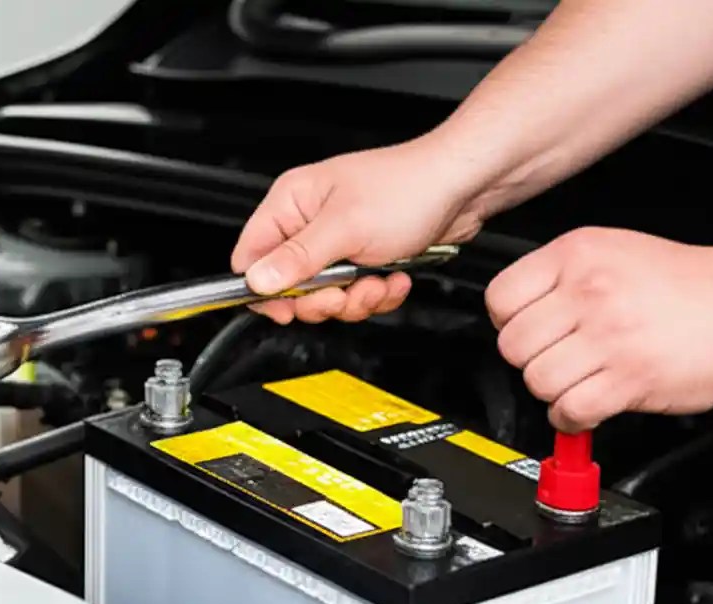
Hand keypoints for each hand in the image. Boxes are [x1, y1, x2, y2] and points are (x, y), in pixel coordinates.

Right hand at [232, 135, 490, 323]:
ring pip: (326, 296)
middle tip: (345, 293)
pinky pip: (355, 294)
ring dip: (356, 299)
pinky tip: (393, 279)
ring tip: (377, 282)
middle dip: (323, 299)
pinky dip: (377, 294)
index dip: (266, 288)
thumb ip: (298, 258)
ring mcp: (338, 241)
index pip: (252, 256)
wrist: (461, 188)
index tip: (289, 308)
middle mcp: (309, 221)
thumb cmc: (409, 187)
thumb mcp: (346, 228)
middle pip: (289, 285)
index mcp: (291, 202)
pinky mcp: (363, 257)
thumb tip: (257, 280)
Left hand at [485, 227, 712, 431]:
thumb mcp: (612, 251)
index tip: (527, 330)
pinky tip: (589, 404)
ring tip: (578, 381)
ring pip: (537, 381)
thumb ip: (560, 277)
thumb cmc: (685, 282)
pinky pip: (570, 410)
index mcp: (578, 254)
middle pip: (513, 346)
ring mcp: (610, 335)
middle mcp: (590, 291)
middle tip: (557, 359)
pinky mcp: (631, 377)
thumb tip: (515, 315)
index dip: (508, 322)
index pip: (500, 298)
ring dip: (553, 391)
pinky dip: (572, 419)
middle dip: (531, 360)